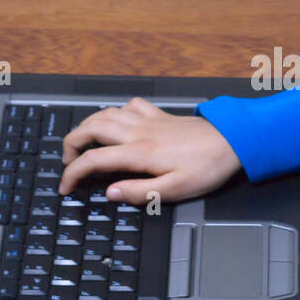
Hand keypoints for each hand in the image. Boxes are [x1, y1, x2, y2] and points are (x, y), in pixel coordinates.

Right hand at [58, 97, 242, 203]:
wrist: (233, 140)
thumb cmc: (208, 166)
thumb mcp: (175, 190)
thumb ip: (139, 192)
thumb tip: (109, 193)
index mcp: (140, 153)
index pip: (93, 160)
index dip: (72, 174)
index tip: (65, 187)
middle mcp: (139, 132)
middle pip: (90, 128)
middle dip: (70, 144)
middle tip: (67, 163)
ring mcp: (148, 120)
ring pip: (104, 113)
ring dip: (86, 126)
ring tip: (81, 144)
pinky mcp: (159, 116)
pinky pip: (128, 106)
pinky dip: (114, 112)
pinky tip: (116, 123)